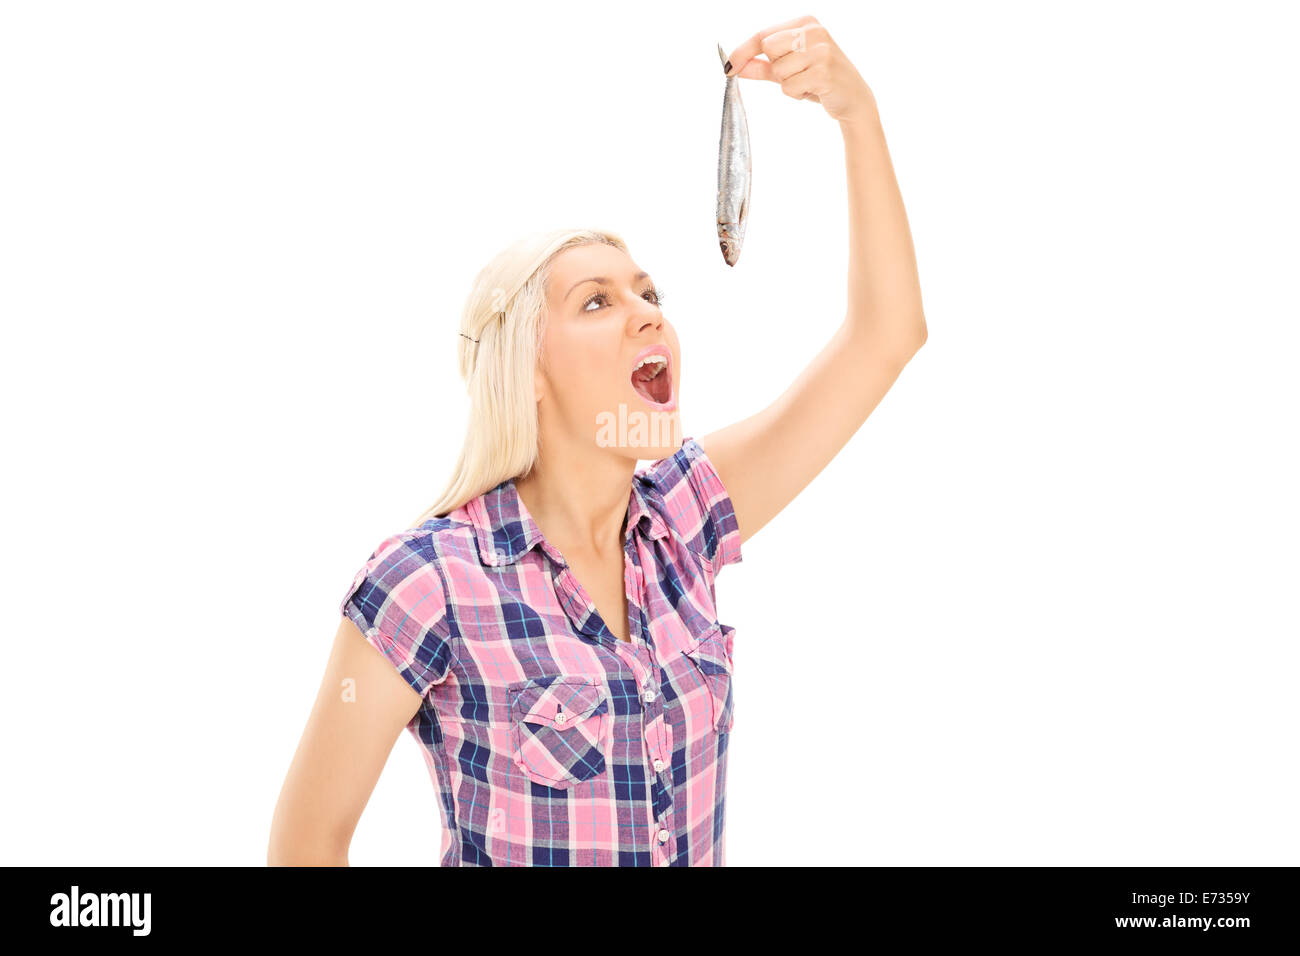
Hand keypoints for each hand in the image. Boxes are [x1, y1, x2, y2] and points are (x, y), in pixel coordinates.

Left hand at [723, 15, 876, 125]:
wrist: (853, 98)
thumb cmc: (820, 80)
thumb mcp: (789, 70)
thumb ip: (762, 66)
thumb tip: (735, 67)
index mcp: (805, 22)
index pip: (763, 35)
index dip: (743, 51)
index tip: (728, 67)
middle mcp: (813, 31)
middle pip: (768, 50)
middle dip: (776, 69)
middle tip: (796, 74)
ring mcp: (820, 50)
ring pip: (778, 71)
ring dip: (787, 84)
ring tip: (807, 83)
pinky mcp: (823, 71)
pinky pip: (789, 87)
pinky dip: (796, 94)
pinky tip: (813, 90)